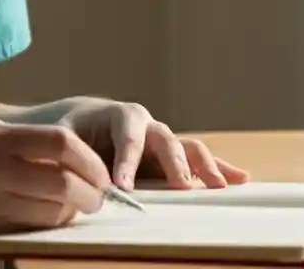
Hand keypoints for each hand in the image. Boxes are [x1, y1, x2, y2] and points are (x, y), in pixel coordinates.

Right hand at [0, 123, 111, 257]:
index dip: (90, 160)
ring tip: (70, 209)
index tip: (99, 172)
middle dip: (92, 193)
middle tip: (96, 198)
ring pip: (55, 212)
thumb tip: (88, 166)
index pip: (61, 142)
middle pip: (65, 182)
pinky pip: (35, 234)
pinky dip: (51, 229)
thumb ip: (29, 149)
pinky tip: (46, 222)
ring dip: (72, 214)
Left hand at [57, 99, 251, 190]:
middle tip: (179, 188)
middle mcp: (148, 125)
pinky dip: (218, 169)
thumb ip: (73, 155)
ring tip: (220, 186)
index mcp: (121, 115)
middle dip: (173, 164)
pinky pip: (197, 161)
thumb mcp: (63, 138)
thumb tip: (81, 180)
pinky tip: (240, 179)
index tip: (122, 187)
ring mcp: (163, 141)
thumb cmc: (70, 129)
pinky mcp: (171, 157)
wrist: (78, 123)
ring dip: (205, 167)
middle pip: (166, 142)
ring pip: (189, 149)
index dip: (127, 162)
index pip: (128, 137)